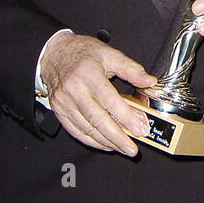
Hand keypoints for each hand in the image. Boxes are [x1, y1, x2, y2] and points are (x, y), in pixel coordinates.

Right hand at [41, 33, 156, 155]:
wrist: (54, 53)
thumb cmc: (82, 53)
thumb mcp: (109, 54)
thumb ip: (131, 69)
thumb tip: (149, 81)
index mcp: (89, 75)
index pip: (109, 100)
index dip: (125, 116)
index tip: (139, 127)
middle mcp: (75, 90)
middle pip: (98, 119)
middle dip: (117, 137)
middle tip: (132, 149)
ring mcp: (65, 102)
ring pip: (87, 128)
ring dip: (106, 142)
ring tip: (122, 148)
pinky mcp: (59, 111)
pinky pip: (75, 130)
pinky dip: (91, 140)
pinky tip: (105, 144)